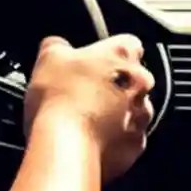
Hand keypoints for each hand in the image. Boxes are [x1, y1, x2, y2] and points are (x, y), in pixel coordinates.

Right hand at [24, 34, 154, 180]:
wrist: (66, 148)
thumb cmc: (60, 98)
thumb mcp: (48, 57)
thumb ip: (58, 45)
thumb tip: (57, 45)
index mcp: (123, 54)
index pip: (127, 43)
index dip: (107, 52)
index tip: (91, 63)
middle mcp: (140, 84)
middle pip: (131, 78)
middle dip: (111, 85)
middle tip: (82, 93)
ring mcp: (142, 116)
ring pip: (131, 110)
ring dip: (114, 113)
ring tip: (83, 120)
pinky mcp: (136, 146)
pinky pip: (126, 139)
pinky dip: (112, 140)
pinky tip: (89, 140)